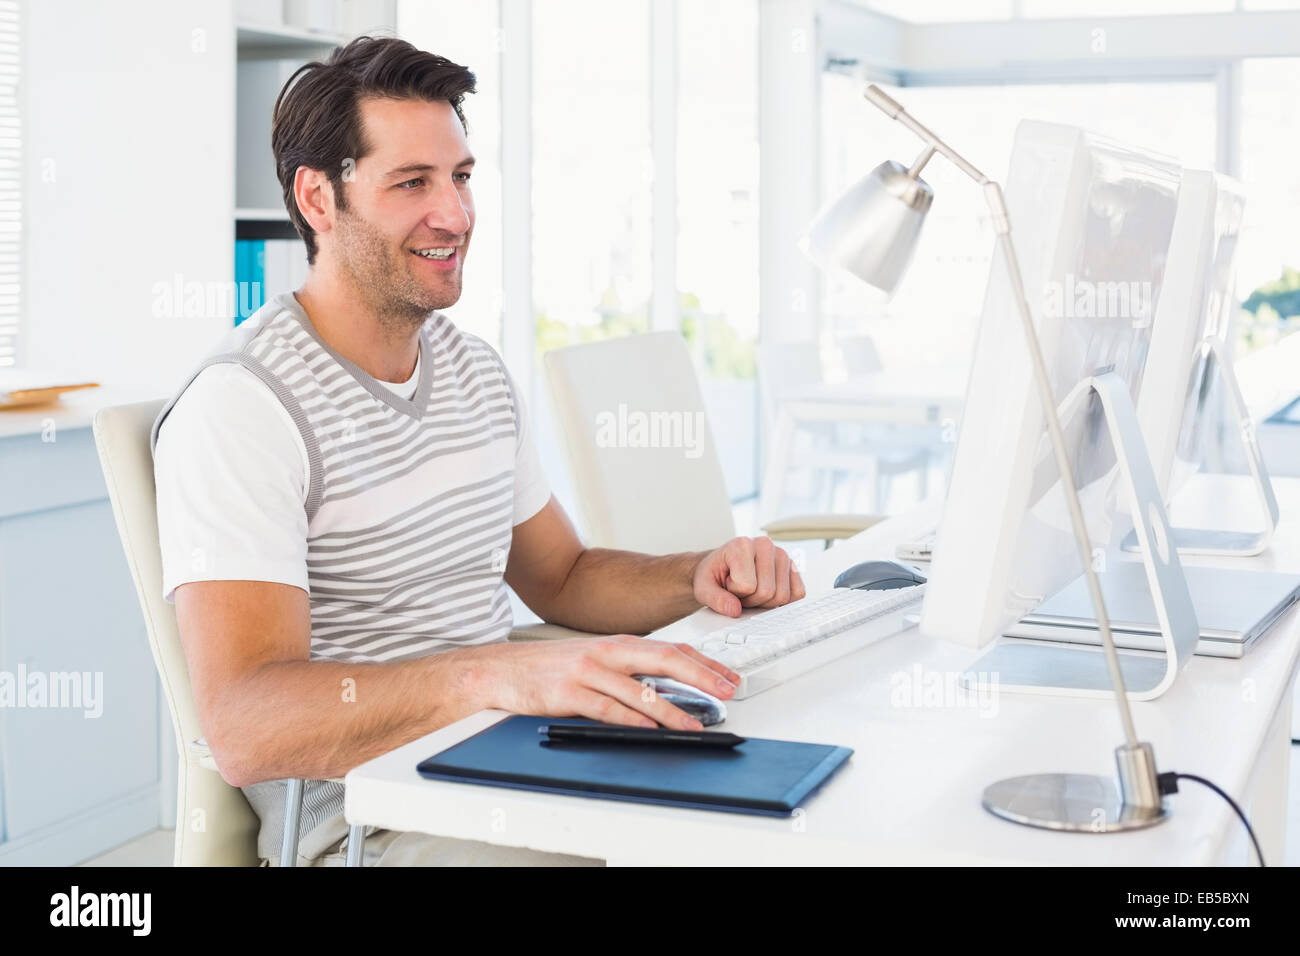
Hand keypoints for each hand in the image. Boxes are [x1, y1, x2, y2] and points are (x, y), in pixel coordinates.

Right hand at [481, 636, 740, 730]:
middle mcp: (607, 652)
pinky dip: (631, 719)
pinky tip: (649, 728)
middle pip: (665, 660)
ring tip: (694, 725)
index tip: (730, 677)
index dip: (706, 664)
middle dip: (702, 677)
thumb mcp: (595, 660)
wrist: (501, 670)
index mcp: (618, 644)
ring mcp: (588, 671)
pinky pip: (606, 707)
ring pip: (640, 690)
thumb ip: (628, 671)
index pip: (672, 650)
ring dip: (672, 710)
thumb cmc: (550, 668)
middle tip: (728, 691)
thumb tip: (668, 688)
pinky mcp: (569, 692)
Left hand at [692, 536, 804, 616]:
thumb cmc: (713, 574)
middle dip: (751, 599)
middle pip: (768, 592)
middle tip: (740, 589)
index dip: (735, 593)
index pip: (747, 586)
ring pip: (783, 596)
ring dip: (765, 601)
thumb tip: (733, 610)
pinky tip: (767, 589)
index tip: (728, 584)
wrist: (720, 567)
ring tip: (752, 588)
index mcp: (742, 545)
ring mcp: (782, 555)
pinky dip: (781, 600)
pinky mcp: (793, 567)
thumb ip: (715, 599)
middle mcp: (765, 545)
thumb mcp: (704, 588)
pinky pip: (798, 593)